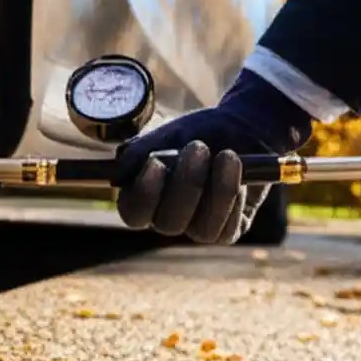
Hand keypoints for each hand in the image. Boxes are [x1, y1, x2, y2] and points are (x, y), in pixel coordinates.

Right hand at [114, 72, 310, 243]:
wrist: (244, 129)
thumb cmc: (199, 132)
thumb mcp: (169, 134)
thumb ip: (141, 152)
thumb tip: (117, 175)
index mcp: (146, 198)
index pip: (133, 213)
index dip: (143, 194)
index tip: (156, 162)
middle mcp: (169, 218)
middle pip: (168, 223)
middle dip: (186, 184)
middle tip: (199, 147)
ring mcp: (198, 228)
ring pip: (202, 230)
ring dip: (217, 190)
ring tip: (227, 155)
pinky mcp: (228, 230)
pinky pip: (228, 229)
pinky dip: (234, 198)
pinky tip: (241, 174)